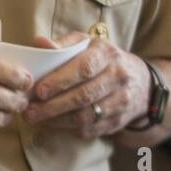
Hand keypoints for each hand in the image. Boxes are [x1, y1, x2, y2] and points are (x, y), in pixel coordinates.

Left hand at [23, 34, 150, 137]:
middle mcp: (118, 77)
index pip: (84, 68)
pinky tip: (50, 124)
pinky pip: (90, 128)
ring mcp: (121, 101)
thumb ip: (62, 44)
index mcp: (107, 54)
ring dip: (57, 120)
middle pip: (84, 95)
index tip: (39, 90)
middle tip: (30, 111)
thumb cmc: (101, 60)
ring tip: (34, 118)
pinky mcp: (118, 120)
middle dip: (53, 105)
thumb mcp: (86, 44)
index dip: (60, 80)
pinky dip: (67, 128)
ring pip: (87, 115)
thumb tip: (39, 42)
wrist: (140, 83)